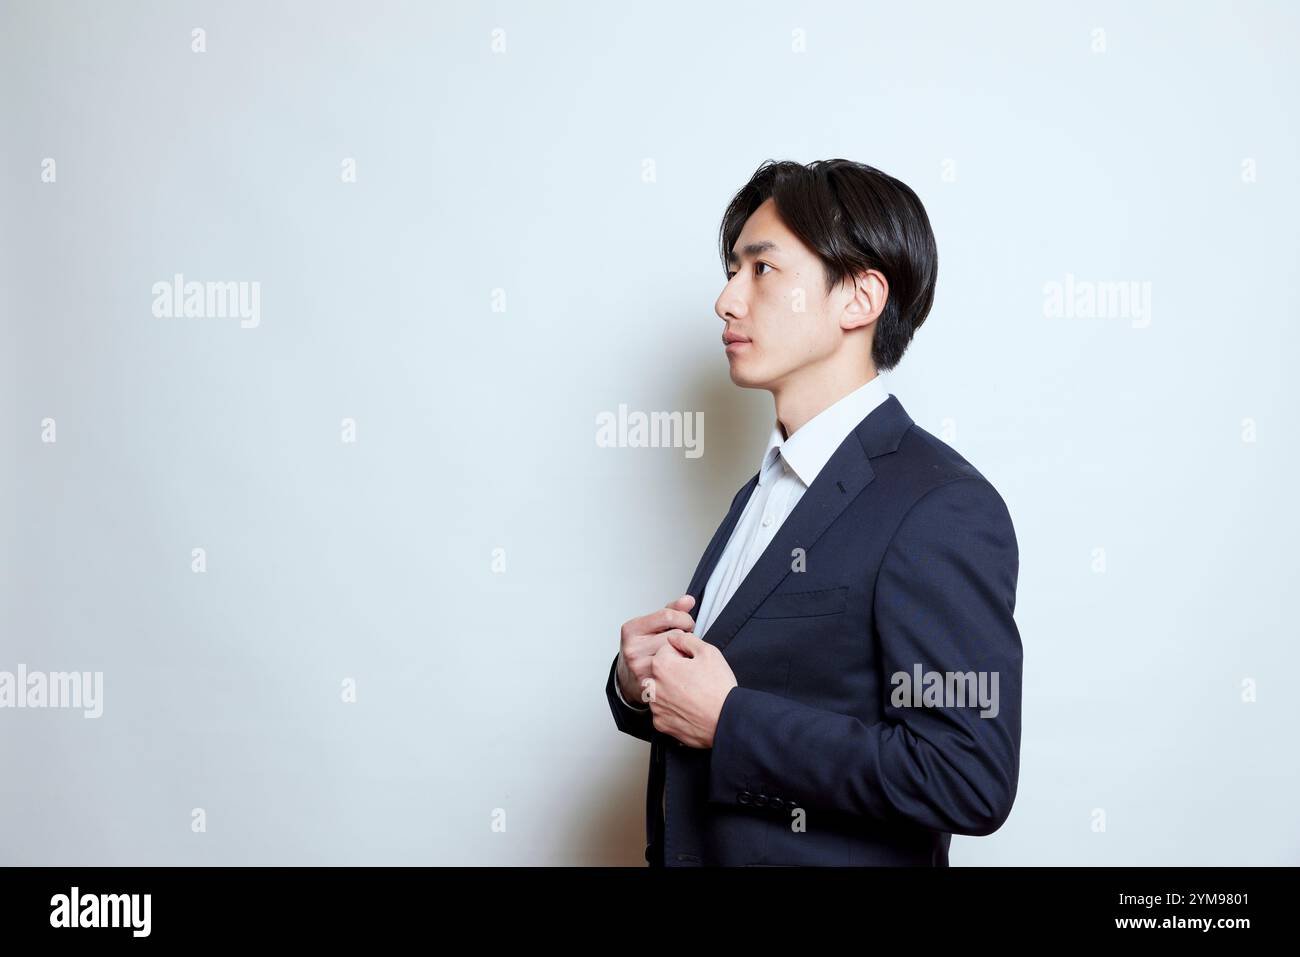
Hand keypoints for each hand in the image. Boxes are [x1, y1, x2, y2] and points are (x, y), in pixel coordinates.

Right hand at [617, 595, 695, 706]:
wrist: (628, 679)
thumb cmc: (643, 649)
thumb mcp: (651, 626)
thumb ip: (672, 611)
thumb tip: (688, 600)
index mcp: (632, 629)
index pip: (667, 615)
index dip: (684, 619)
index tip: (687, 624)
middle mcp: (632, 647)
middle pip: (674, 635)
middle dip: (684, 637)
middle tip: (682, 642)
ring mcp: (639, 666)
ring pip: (677, 652)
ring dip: (684, 652)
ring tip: (679, 654)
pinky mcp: (649, 682)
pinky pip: (677, 670)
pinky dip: (682, 668)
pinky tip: (678, 667)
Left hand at [647, 629, 737, 748]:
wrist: (726, 720)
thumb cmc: (718, 688)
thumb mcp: (708, 651)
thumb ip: (686, 639)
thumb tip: (674, 636)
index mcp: (661, 665)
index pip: (667, 650)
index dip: (684, 654)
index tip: (695, 664)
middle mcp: (653, 686)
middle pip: (661, 671)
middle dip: (674, 672)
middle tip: (695, 680)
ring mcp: (656, 707)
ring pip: (660, 692)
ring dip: (672, 691)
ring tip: (693, 695)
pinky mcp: (661, 723)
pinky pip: (663, 711)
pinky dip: (673, 710)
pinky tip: (689, 708)